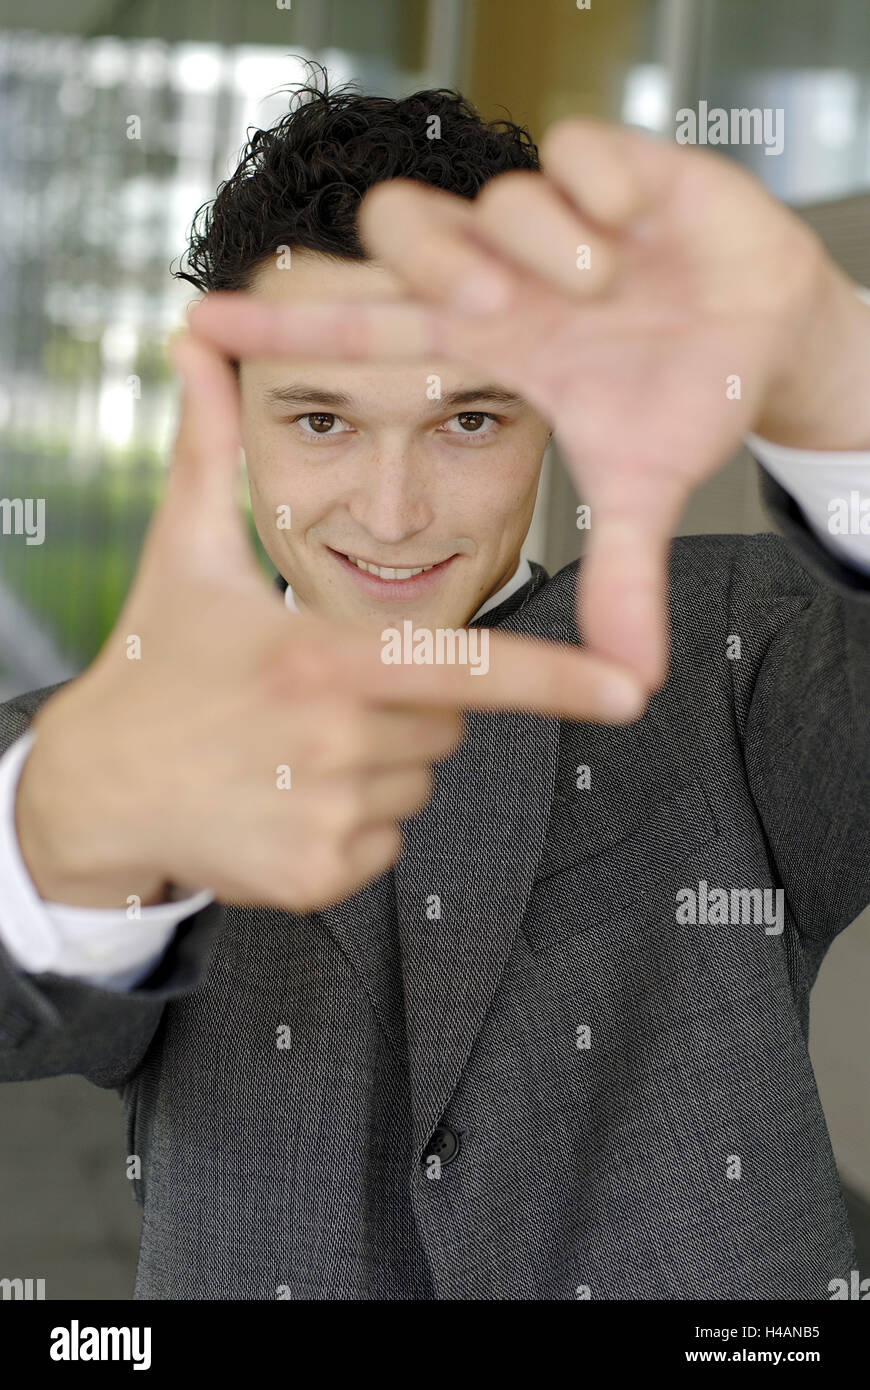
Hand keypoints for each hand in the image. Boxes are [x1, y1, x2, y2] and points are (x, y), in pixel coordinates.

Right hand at [15, 331, 643, 913]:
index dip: (556, 679)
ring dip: (377, 762)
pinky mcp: (319, 875)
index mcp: (320, 660)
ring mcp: (329, 817)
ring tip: (288, 747)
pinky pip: (388, 838)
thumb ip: (210, 449)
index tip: (627, 690)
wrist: (92, 793)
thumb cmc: (151, 670)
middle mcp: (336, 744)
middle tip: (313, 695)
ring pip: (419, 779)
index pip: (464, 667)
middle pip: (444, 720)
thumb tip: (192, 342)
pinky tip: (282, 797)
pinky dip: (352, 822)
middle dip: (404, 703)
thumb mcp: (183, 555)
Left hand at [188, 118, 869, 688]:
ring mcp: (566, 224)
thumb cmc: (684, 393)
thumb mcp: (644, 488)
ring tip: (595, 286)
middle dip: (436, 264)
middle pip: (407, 233)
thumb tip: (633, 683)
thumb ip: (622, 576)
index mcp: (492, 343)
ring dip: (535, 241)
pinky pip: (583, 150)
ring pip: (496, 195)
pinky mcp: (635, 173)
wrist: (768, 331)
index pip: (370, 332)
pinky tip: (631, 228)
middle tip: (493, 313)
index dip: (288, 327)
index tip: (202, 325)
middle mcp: (513, 274)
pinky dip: (599, 185)